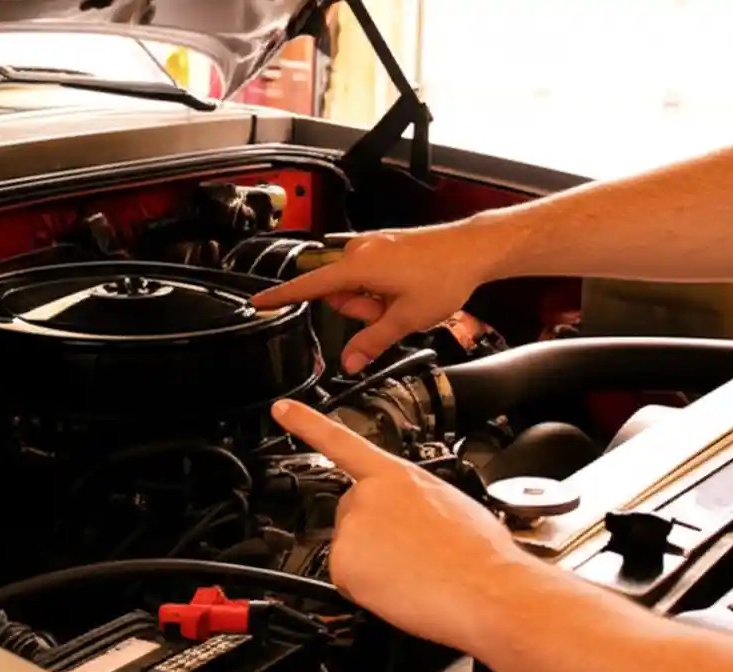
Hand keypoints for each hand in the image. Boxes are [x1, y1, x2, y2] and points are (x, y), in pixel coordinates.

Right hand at [251, 221, 510, 373]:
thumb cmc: (444, 275)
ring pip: (355, 286)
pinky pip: (368, 275)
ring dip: (373, 301)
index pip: (308, 285)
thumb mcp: (406, 318)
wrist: (473, 249)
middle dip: (360, 310)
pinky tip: (407, 290)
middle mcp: (359, 251)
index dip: (281, 296)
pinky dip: (381, 290)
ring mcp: (371, 247)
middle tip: (391, 312)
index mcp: (357, 266)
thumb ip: (372, 341)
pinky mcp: (383, 247)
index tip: (258, 301)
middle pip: (338, 293)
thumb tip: (350, 362)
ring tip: (403, 300)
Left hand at [270, 398, 529, 652]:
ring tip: (414, 572)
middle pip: (350, 514)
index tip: (281, 409)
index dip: (307, 423)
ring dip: (373, 564)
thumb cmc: (478, 554)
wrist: (487, 590)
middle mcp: (367, 495)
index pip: (342, 441)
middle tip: (412, 554)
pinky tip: (399, 588)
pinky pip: (347, 579)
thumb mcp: (448, 504)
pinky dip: (367, 589)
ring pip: (350, 550)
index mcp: (396, 475)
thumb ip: (412, 499)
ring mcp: (352, 527)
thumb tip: (407, 517)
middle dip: (373, 536)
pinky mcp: (342, 562)